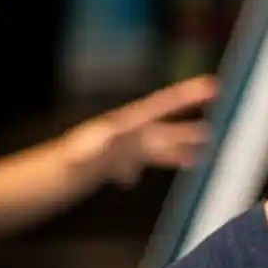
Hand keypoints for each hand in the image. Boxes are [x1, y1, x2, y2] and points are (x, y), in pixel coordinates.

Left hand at [62, 76, 217, 186]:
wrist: (46, 182)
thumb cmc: (64, 166)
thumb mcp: (84, 152)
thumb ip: (101, 141)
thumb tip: (119, 132)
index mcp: (128, 125)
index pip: (163, 105)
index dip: (188, 95)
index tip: (212, 85)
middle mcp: (129, 135)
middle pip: (168, 128)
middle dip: (192, 127)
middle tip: (221, 124)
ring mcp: (123, 151)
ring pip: (159, 148)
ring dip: (180, 150)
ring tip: (202, 154)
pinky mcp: (113, 166)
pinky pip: (139, 166)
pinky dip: (147, 169)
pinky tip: (147, 177)